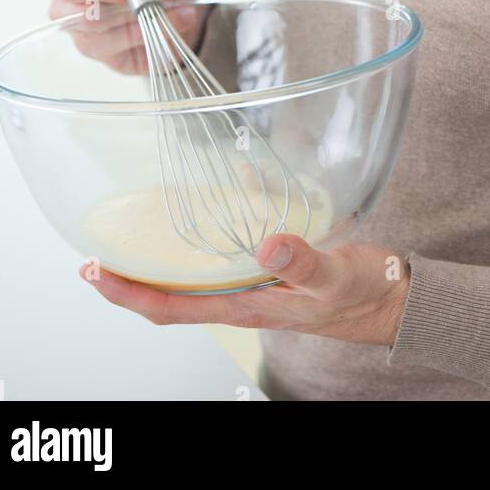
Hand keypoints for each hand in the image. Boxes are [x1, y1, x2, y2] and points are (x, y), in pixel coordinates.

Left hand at [79, 235, 411, 346]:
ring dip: (164, 256)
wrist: (393, 298)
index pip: (172, 307)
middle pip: (171, 294)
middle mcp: (243, 295)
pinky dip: (223, 216)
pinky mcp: (274, 262)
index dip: (130, 294)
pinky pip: (236, 242)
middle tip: (97, 255)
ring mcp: (257, 280)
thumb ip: (303, 261)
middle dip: (131, 279)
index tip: (96, 275)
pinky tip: (233, 181)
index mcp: (247, 306)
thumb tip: (269, 242)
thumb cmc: (363, 296)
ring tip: (140, 228)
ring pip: (196, 272)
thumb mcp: (334, 277)